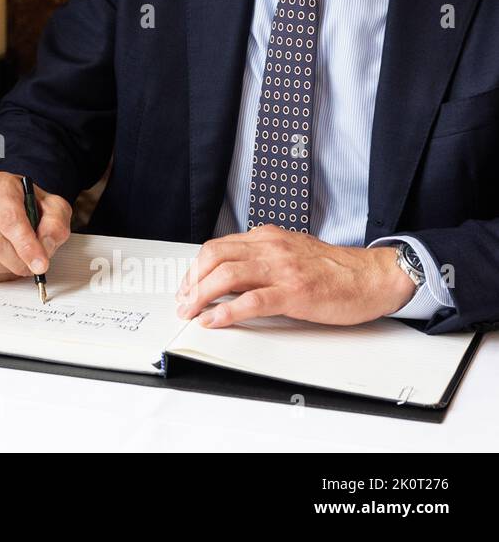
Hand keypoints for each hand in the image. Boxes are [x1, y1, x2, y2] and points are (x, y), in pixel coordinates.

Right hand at [0, 172, 72, 282]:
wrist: (7, 206)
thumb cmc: (28, 206)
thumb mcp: (53, 207)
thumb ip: (56, 222)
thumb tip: (45, 244)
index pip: (10, 219)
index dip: (26, 246)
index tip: (40, 264)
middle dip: (19, 262)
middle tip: (34, 266)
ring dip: (7, 269)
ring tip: (20, 261)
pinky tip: (5, 261)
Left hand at [174, 225, 417, 327]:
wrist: (373, 276)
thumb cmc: (334, 268)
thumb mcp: (291, 251)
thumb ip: (261, 257)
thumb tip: (228, 274)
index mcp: (267, 237)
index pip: (216, 247)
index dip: (195, 268)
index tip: (186, 287)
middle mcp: (270, 248)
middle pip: (214, 258)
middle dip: (191, 282)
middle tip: (183, 302)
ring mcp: (282, 269)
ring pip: (227, 276)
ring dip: (201, 296)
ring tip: (190, 312)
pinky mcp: (295, 293)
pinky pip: (252, 301)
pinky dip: (227, 311)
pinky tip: (214, 320)